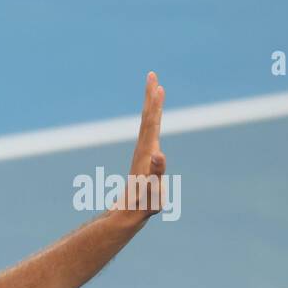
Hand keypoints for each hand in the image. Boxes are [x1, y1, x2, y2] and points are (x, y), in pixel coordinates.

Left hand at [118, 71, 167, 217]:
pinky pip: (150, 132)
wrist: (129, 212)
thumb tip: (158, 154)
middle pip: (148, 117)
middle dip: (150, 96)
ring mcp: (144, 152)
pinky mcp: (146, 157)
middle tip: (151, 75)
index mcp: (146, 152)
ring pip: (148, 123)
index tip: (157, 86)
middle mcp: (143, 148)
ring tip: (155, 88)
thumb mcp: (152, 188)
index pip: (151, 123)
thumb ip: (156, 172)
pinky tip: (155, 115)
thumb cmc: (143, 203)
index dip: (155, 105)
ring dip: (152, 104)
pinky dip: (153, 119)